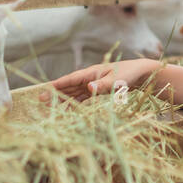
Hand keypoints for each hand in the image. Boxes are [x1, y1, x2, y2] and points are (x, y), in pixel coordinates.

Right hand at [41, 58, 159, 103]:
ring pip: (74, 92)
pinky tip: (68, 110)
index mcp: (91, 72)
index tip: (45, 89)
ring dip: (63, 99)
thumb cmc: (129, 74)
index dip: (58, 85)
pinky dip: (75, 103)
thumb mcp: (116, 80)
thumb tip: (88, 88)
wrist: (141, 73)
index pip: (71, 79)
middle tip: (41, 100)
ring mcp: (93, 83)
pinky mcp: (98, 90)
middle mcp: (90, 77)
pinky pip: (83, 97)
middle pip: (69, 86)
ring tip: (51, 108)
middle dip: (55, 93)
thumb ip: (102, 85)